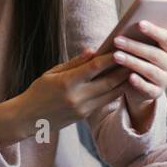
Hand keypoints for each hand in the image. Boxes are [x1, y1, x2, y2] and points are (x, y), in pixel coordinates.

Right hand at [0, 47, 130, 145]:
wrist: (28, 119)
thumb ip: (74, 63)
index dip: (110, 57)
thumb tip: (93, 51)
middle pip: (108, 82)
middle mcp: (76, 97)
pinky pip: (104, 102)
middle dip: (124, 70)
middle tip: (138, 57)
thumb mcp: (51, 73)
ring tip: (135, 70)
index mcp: (66, 83)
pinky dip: (115, 92)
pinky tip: (122, 83)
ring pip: (110, 94)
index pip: (94, 67)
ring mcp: (82, 108)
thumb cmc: (37, 92)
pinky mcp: (84, 116)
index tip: (122, 47)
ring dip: (124, 82)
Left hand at [111, 20, 166, 127]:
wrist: (139, 85)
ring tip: (116, 56)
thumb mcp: (144, 44)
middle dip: (135, 46)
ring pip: (150, 70)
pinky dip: (139, 82)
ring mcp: (166, 80)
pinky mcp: (156, 93)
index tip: (139, 23)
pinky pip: (148, 88)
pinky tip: (128, 76)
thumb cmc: (140, 56)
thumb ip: (147, 30)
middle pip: (155, 54)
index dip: (153, 30)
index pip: (166, 38)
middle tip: (117, 40)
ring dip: (132, 62)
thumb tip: (159, 13)